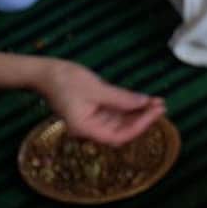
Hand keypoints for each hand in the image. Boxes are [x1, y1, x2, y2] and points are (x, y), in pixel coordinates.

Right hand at [37, 59, 164, 145]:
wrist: (44, 71)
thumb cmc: (64, 80)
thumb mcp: (96, 89)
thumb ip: (122, 99)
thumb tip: (145, 103)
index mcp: (86, 128)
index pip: (119, 136)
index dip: (140, 127)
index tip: (156, 114)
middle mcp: (90, 128)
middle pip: (122, 130)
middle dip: (143, 119)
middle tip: (162, 106)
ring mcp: (92, 119)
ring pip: (121, 121)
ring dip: (139, 112)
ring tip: (158, 102)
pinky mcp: (94, 110)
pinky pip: (116, 113)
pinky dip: (130, 107)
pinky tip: (145, 100)